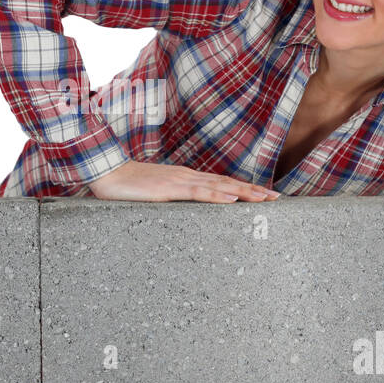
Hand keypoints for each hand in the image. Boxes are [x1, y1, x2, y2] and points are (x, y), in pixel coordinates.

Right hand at [88, 160, 280, 202]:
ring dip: (244, 192)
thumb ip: (170, 200)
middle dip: (253, 190)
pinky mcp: (168, 189)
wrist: (106, 171)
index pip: (221, 183)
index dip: (244, 188)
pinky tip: (232, 199)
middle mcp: (187, 176)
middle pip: (227, 183)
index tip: (264, 195)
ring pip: (219, 186)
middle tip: (277, 198)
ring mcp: (179, 181)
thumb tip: (184, 211)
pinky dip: (217, 195)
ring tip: (265, 199)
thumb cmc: (126, 186)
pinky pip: (197, 192)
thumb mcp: (154, 195)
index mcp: (185, 178)